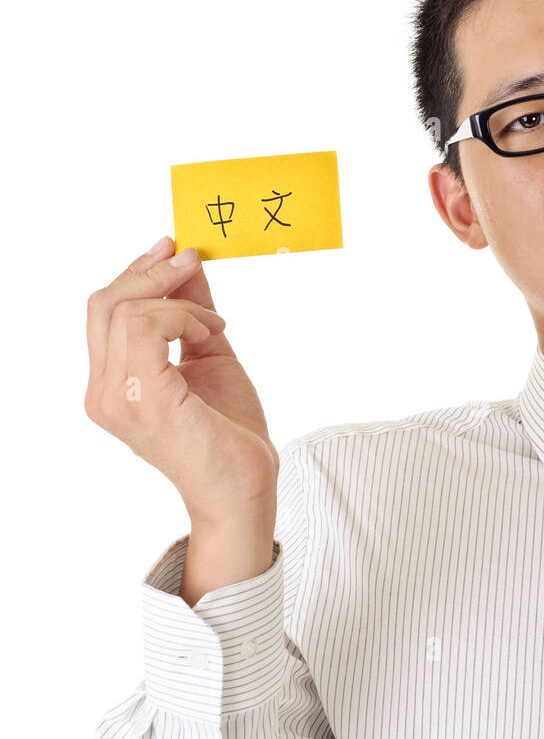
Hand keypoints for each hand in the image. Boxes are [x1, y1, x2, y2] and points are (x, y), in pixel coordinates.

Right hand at [85, 235, 278, 524]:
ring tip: (213, 325)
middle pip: (103, 303)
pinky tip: (210, 335)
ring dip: (178, 301)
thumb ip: (192, 310)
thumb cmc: (230, 433)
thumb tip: (188, 261)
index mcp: (111, 386)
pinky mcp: (142, 398)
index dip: (135, 272)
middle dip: (149, 271)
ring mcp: (116, 398)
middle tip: (190, 259)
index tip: (173, 249)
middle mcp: (103, 394)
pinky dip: (184, 317)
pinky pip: (147, 327)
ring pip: (125, 310)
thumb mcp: (210, 355)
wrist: (245, 488)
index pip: (104, 312)